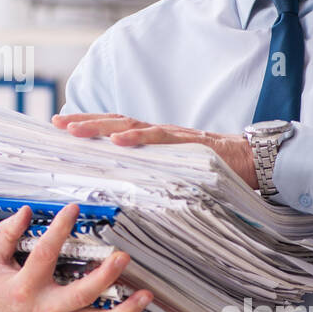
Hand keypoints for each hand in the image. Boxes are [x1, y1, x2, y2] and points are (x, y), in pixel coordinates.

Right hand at [0, 203, 163, 311]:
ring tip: (145, 295)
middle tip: (121, 258)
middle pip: (80, 295)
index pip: (44, 256)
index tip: (72, 211)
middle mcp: (48, 308)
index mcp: (25, 288)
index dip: (58, 231)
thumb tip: (24, 213)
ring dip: (126, 310)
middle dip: (103, 277)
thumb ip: (5, 237)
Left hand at [52, 112, 259, 189]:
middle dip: (84, 122)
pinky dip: (137, 138)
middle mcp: (159, 133)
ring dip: (100, 127)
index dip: (90, 125)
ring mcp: (172, 136)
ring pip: (130, 126)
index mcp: (155, 139)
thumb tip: (131, 189)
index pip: (116, 127)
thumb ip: (157, 174)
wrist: (256, 160)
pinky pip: (159, 138)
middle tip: (56, 122)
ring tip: (75, 129)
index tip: (62, 125)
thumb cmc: (218, 168)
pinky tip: (117, 140)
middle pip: (115, 122)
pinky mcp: (188, 144)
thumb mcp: (179, 171)